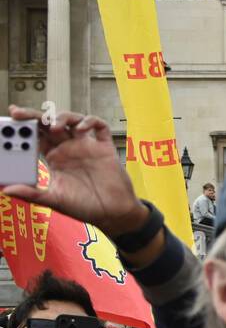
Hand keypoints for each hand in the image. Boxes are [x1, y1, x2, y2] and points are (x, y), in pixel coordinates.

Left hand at [0, 107, 144, 236]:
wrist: (112, 213)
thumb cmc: (84, 207)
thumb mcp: (54, 200)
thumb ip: (32, 194)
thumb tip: (6, 190)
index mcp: (55, 159)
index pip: (35, 138)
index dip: (23, 128)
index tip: (10, 122)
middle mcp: (69, 149)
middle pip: (50, 125)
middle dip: (34, 116)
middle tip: (18, 113)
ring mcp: (87, 147)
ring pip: (73, 121)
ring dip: (62, 118)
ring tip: (55, 125)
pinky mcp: (105, 148)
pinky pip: (100, 127)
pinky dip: (91, 122)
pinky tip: (82, 129)